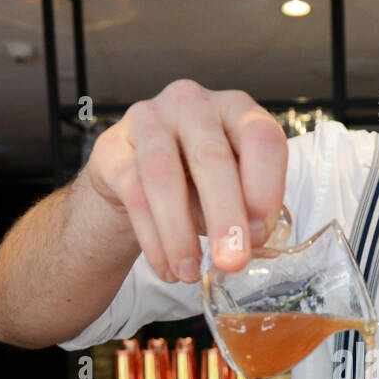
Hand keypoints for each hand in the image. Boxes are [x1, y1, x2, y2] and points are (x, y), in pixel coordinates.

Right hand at [85, 79, 287, 283]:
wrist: (134, 182)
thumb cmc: (196, 184)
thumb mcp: (232, 194)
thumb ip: (247, 216)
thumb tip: (258, 248)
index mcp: (237, 110)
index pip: (262, 138)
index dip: (265, 189)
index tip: (260, 236)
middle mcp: (193, 104)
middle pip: (212, 157)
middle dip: (225, 216)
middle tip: (231, 262)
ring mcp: (148, 120)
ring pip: (163, 176)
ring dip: (179, 233)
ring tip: (190, 274)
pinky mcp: (112, 148)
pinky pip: (134, 197)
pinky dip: (153, 241)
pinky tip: (168, 269)